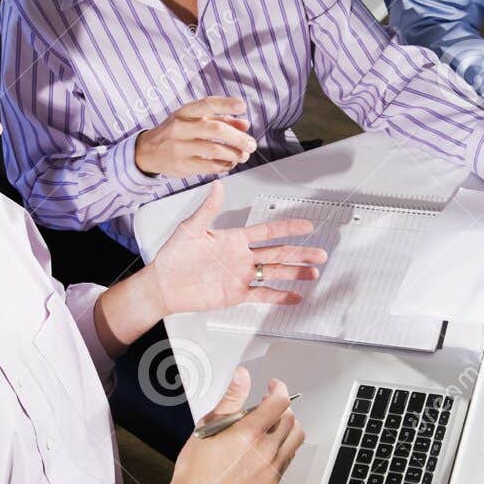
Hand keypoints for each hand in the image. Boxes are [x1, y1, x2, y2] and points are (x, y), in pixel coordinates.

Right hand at [135, 96, 256, 176]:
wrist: (147, 151)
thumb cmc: (174, 133)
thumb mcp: (193, 120)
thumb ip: (220, 119)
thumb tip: (244, 124)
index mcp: (184, 113)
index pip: (207, 104)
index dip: (225, 104)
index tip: (242, 106)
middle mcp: (180, 128)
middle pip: (215, 130)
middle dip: (238, 138)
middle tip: (251, 144)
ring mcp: (180, 147)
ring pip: (214, 150)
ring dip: (234, 154)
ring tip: (243, 155)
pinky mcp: (182, 165)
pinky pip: (209, 166)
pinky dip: (224, 165)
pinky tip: (229, 164)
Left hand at [153, 180, 327, 314]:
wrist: (163, 284)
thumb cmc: (174, 255)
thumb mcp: (191, 227)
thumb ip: (209, 208)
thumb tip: (218, 185)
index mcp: (234, 239)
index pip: (268, 232)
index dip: (288, 228)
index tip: (307, 225)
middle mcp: (241, 257)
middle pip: (279, 253)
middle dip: (301, 253)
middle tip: (320, 254)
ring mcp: (241, 276)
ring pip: (274, 272)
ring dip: (295, 273)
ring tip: (313, 274)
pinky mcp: (236, 294)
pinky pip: (262, 294)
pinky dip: (279, 296)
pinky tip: (294, 297)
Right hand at [168, 370, 303, 483]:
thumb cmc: (196, 470)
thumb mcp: (208, 427)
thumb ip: (230, 399)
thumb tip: (241, 377)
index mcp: (249, 434)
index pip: (280, 402)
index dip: (279, 388)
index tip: (273, 386)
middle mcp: (265, 451)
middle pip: (291, 419)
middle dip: (282, 406)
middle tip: (267, 405)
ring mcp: (272, 468)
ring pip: (296, 438)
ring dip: (288, 426)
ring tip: (270, 425)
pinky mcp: (273, 481)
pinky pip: (289, 457)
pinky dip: (284, 445)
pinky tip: (266, 444)